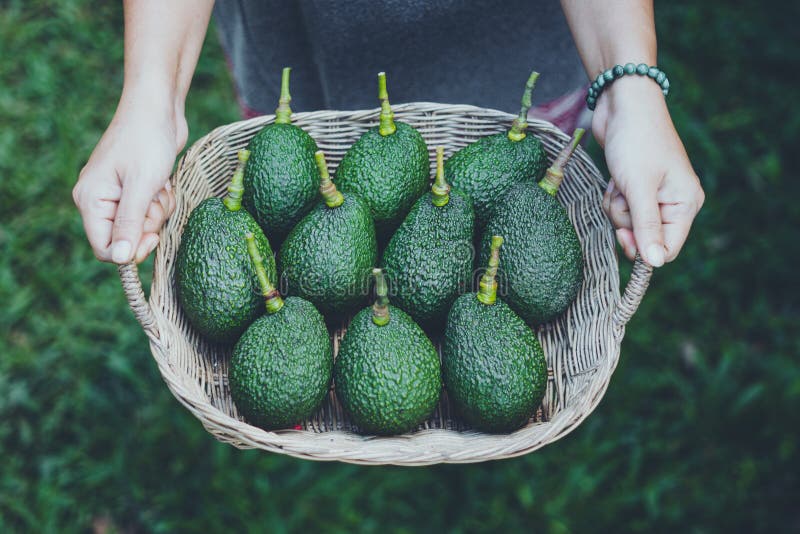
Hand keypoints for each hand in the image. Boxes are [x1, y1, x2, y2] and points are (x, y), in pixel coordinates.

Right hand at [73, 95, 186, 262]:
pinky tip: (163, 181)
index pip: (105, 249)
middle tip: (156, 198)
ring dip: (159, 210)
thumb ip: (129, 224)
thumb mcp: (141, 186)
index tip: (154, 237)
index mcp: (90, 200)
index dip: (131, 251)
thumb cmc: (147, 140)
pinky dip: (161, 200)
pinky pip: (150, 211)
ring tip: (160, 184)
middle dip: (149, 223)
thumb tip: (119, 259)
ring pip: (142, 225)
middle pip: (127, 238)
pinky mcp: (134, 189)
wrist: (157, 107)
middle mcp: (99, 200)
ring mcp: (117, 195)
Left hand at [592, 76, 703, 266]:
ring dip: (616, 206)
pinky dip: (613, 196)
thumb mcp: (639, 188)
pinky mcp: (636, 188)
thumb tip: (654, 264)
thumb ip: (646, 227)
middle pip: (644, 238)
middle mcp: (674, 203)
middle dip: (625, 222)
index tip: (621, 234)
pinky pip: (621, 208)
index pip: (666, 250)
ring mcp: (654, 195)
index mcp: (686, 204)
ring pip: (628, 224)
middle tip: (621, 198)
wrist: (623, 104)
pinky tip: (615, 178)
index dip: (643, 249)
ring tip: (619, 181)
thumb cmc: (636, 141)